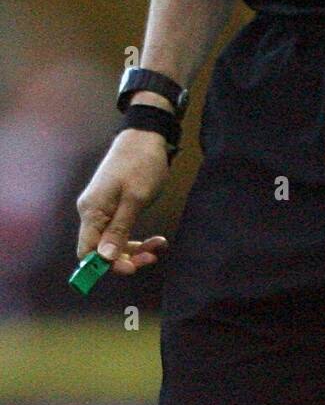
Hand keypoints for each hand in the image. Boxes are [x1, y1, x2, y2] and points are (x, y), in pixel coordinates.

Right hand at [76, 129, 170, 272]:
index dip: (106, 266)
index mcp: (92, 210)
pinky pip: (120, 230)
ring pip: (113, 242)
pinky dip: (136, 237)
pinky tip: (156, 239)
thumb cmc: (141, 163)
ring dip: (135, 249)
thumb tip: (105, 258)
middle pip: (101, 249)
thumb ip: (119, 229)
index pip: (88, 252)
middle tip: (151, 257)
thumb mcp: (135, 199)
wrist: (145, 136)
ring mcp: (102, 209)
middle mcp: (92, 212)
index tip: (132, 268)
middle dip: (126, 258)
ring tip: (158, 246)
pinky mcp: (112, 206)